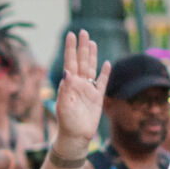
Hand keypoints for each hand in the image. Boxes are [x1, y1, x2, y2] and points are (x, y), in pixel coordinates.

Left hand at [52, 30, 109, 157]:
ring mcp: (88, 90)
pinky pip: (102, 82)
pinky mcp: (97, 98)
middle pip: (81, 61)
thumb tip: (67, 72)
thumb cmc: (66, 122)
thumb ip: (65, 88)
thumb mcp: (63, 105)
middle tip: (83, 32)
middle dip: (82, 46)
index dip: (70, 48)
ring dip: (92, 55)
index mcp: (69, 84)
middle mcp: (79, 84)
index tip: (70, 34)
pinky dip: (104, 73)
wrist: (76, 136)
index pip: (70, 62)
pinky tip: (106, 63)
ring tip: (92, 42)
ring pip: (91, 68)